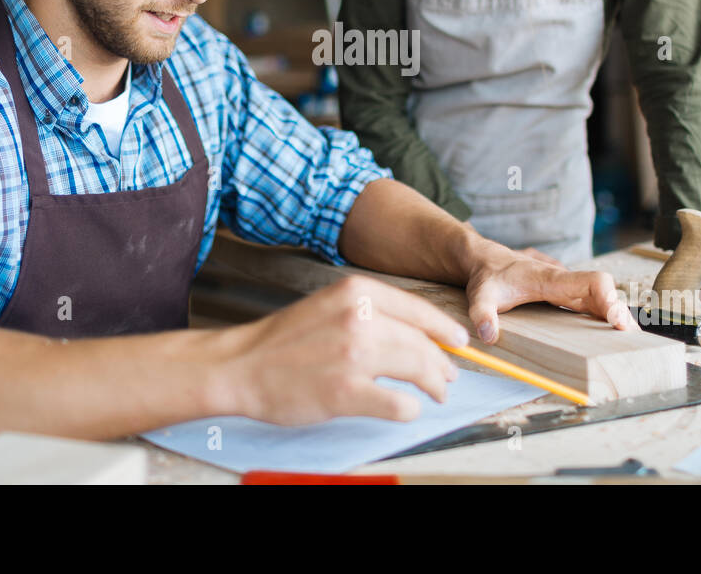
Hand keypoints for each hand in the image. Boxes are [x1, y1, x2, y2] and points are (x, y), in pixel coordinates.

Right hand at [224, 275, 469, 424]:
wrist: (241, 365)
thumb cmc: (285, 340)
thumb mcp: (330, 306)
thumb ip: (371, 313)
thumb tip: (418, 333)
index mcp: (356, 291)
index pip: (418, 310)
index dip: (445, 329)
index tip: (459, 342)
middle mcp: (359, 317)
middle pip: (423, 342)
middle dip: (442, 363)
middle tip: (448, 377)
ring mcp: (353, 355)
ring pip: (418, 370)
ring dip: (434, 385)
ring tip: (436, 393)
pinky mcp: (346, 391)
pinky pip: (399, 404)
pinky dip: (409, 409)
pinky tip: (405, 409)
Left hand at [464, 240, 635, 343]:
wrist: (486, 259)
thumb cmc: (488, 276)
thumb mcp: (480, 295)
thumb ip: (483, 313)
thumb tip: (488, 336)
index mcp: (551, 279)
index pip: (592, 282)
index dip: (609, 299)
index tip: (617, 320)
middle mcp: (564, 282)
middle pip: (603, 291)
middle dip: (619, 312)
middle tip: (629, 338)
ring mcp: (566, 288)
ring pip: (599, 297)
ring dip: (615, 315)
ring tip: (630, 341)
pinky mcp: (564, 295)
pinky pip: (591, 302)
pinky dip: (604, 315)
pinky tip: (612, 333)